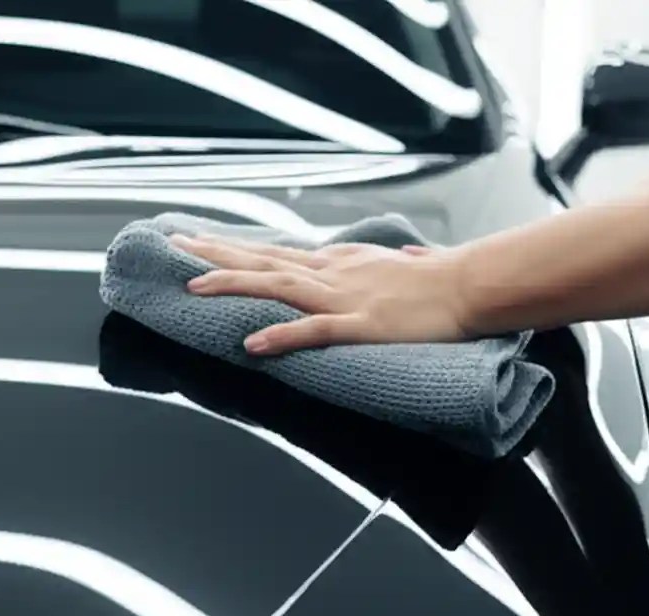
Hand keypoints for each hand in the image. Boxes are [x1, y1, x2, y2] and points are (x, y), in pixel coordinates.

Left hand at [169, 234, 472, 354]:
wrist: (472, 286)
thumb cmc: (446, 279)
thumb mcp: (414, 263)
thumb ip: (404, 260)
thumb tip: (410, 254)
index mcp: (342, 262)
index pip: (278, 251)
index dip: (237, 247)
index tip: (202, 240)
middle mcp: (334, 273)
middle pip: (265, 259)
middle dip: (217, 252)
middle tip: (175, 244)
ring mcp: (346, 297)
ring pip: (278, 286)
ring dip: (234, 284)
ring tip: (194, 287)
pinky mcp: (363, 324)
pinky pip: (313, 330)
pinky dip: (280, 335)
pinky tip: (251, 342)